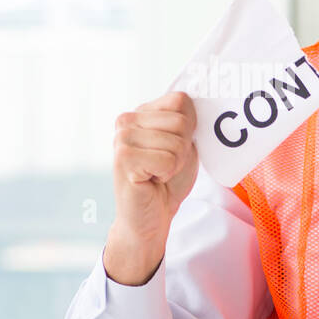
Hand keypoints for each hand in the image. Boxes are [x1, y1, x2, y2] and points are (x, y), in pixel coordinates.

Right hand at [104, 91, 198, 284]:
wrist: (151, 218)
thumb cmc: (167, 182)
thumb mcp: (184, 144)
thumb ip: (186, 121)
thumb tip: (197, 100)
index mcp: (140, 112)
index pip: (181, 100)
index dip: (189, 128)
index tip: (174, 148)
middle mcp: (126, 120)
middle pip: (182, 122)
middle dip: (183, 149)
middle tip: (165, 166)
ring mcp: (122, 138)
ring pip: (177, 142)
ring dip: (175, 164)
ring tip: (158, 174)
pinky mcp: (124, 158)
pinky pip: (168, 159)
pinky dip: (167, 174)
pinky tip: (151, 180)